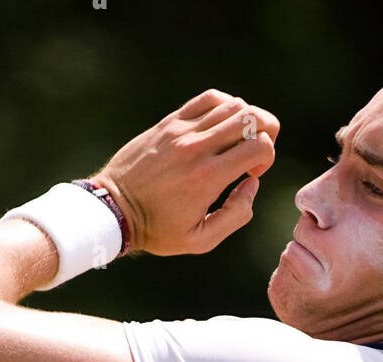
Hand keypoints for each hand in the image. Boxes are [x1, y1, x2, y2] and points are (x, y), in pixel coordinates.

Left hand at [89, 89, 278, 255]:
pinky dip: (225, 106)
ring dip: (247, 120)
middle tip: (255, 153)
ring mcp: (182, 131)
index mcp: (208, 178)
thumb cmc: (157, 230)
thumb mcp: (201, 240)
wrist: (114, 208)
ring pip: (233, 104)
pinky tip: (221, 126)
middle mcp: (197, 148)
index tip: (253, 174)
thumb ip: (236, 215)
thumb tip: (252, 183)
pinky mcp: (170, 122)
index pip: (260, 145)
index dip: (267, 158)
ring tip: (238, 141)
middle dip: (267, 132)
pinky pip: (208, 99)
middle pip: (252, 117)